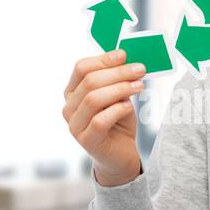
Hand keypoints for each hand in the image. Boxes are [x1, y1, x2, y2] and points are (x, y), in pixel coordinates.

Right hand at [63, 49, 145, 185]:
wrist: (120, 155)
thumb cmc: (118, 122)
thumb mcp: (118, 96)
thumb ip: (117, 80)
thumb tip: (126, 59)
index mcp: (73, 92)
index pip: (82, 68)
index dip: (104, 59)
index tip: (124, 55)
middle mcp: (69, 107)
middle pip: (90, 81)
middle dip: (118, 73)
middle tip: (140, 69)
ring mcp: (74, 125)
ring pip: (94, 99)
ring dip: (120, 89)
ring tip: (139, 86)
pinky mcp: (86, 140)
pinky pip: (100, 120)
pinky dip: (117, 110)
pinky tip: (129, 107)